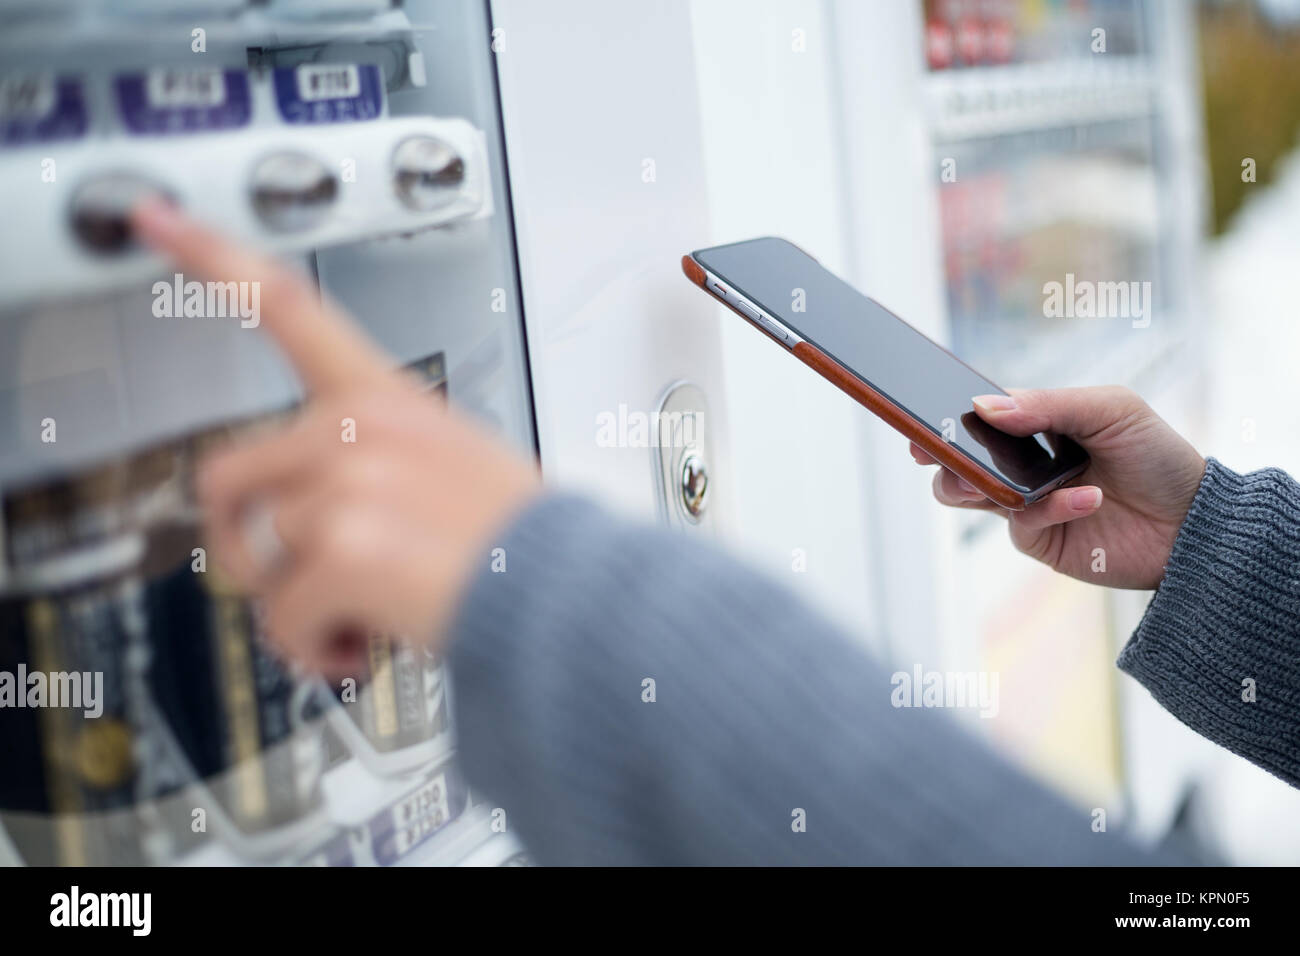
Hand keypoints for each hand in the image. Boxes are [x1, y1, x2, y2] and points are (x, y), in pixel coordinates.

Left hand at [130, 198, 540, 678]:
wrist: (567, 593)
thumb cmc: (517, 539)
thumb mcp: (451, 464)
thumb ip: (368, 468)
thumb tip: (304, 523)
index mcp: (383, 397)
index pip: (287, 303)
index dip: (211, 253)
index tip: (157, 218)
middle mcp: (356, 427)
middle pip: (226, 478)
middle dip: (246, 548)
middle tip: (295, 583)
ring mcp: (347, 481)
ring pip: (254, 559)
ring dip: (294, 608)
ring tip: (358, 617)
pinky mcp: (342, 546)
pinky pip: (281, 617)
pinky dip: (314, 648)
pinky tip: (362, 643)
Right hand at [912, 387, 1204, 588]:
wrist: (1196, 522)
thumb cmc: (1157, 456)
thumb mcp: (1110, 410)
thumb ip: (1047, 404)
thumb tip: (984, 408)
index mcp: (1036, 426)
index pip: (980, 416)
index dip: (946, 417)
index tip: (920, 417)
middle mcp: (1022, 465)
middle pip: (956, 460)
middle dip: (942, 456)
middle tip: (938, 453)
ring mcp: (1026, 504)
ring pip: (967, 495)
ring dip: (973, 483)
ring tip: (988, 480)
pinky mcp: (1040, 540)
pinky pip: (1019, 523)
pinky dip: (1049, 509)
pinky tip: (1087, 498)